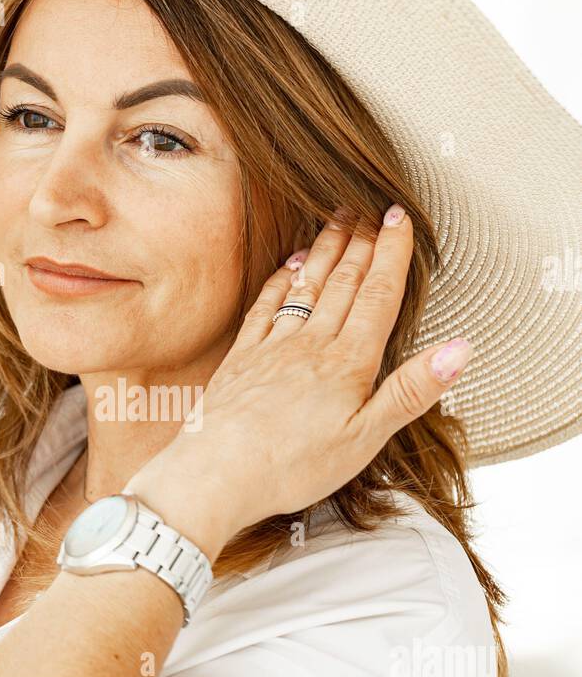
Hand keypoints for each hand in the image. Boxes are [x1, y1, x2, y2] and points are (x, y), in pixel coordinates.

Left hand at [149, 205, 473, 538]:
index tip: (399, 217)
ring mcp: (273, 348)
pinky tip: (289, 265)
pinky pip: (266, 307)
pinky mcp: (242, 359)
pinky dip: (281, 280)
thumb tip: (460, 349)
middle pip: (344, 283)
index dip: (391, 253)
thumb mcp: (366, 438)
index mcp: (348, 364)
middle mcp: (312, 345)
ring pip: (307, 287)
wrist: (217, 473)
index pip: (378, 296)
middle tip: (370, 203)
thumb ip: (412, 390)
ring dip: (326, 250)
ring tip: (337, 217)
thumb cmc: (293, 466)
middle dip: (361, 240)